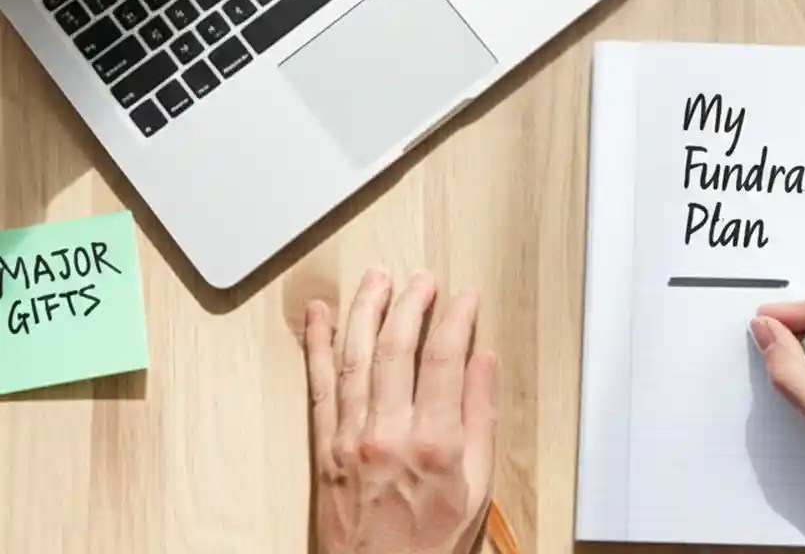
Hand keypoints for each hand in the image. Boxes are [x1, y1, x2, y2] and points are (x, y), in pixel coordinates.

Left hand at [305, 268, 497, 553]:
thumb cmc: (431, 543)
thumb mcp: (477, 487)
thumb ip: (480, 419)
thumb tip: (483, 364)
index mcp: (433, 444)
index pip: (444, 360)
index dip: (456, 319)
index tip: (464, 297)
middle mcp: (386, 434)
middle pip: (395, 349)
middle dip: (410, 304)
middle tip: (422, 279)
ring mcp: (349, 438)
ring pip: (355, 357)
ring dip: (365, 310)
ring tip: (376, 278)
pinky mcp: (324, 447)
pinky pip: (320, 385)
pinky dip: (318, 346)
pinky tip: (320, 316)